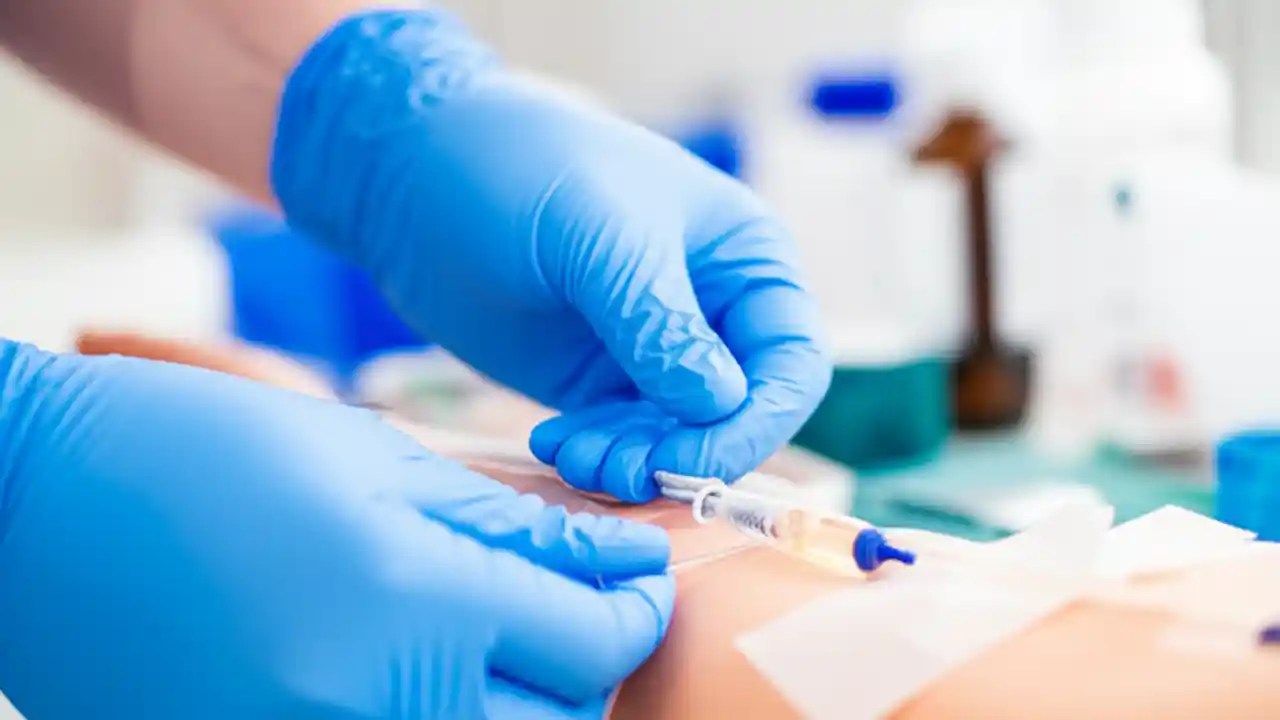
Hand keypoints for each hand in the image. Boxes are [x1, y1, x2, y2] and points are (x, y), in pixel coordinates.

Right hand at [0, 341, 671, 718]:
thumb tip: (608, 562)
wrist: (42, 509)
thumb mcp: (375, 460)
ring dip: (517, 709)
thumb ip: (506, 525)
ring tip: (498, 640)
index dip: (636, 611)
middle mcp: (372, 700)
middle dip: (585, 672)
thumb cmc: (208, 451)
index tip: (641, 582)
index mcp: (409, 597)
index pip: (590, 643)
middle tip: (576, 612)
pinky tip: (420, 671)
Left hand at [272, 10, 830, 500]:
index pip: (792, 364)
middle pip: (739, 416)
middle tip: (614, 466)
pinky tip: (554, 441)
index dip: (756, 423)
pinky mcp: (600, 382)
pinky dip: (600, 456)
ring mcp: (656, 351)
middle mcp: (716, 311)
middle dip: (684, 451)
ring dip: (636, 463)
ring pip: (679, 441)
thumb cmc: (518, 169)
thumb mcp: (596, 237)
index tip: (691, 459)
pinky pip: (625, 441)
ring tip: (572, 454)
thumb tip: (721, 404)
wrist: (411, 170)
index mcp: (747, 259)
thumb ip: (659, 322)